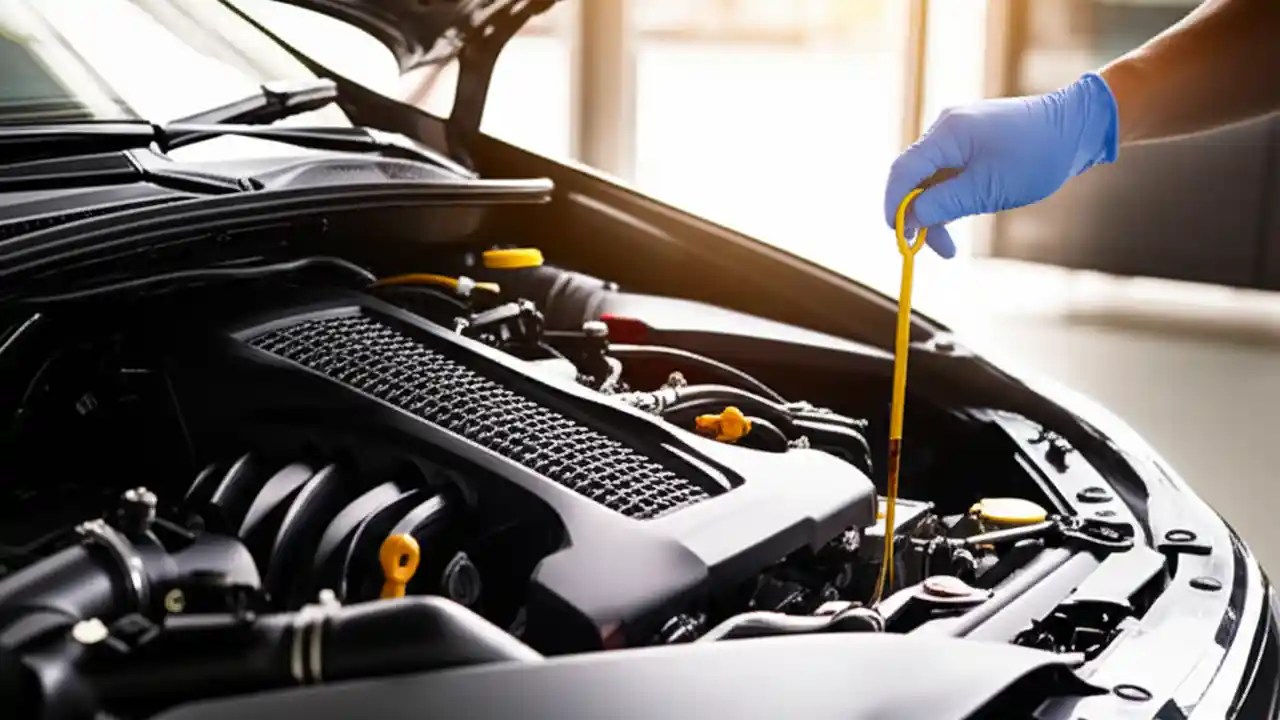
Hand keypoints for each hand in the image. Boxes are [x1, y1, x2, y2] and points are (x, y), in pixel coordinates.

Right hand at [884, 73, 1119, 257]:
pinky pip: (949, 173)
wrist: (1079, 127)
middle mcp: (947, 128)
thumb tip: (909, 219)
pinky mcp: (973, 142)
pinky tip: (962, 217)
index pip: (902, 170)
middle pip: (915, 176)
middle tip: (932, 249)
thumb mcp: (988, 188)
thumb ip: (944, 204)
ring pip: (932, 179)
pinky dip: (950, 198)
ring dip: (936, 211)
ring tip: (950, 246)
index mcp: (947, 133)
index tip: (898, 237)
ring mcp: (960, 134)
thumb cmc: (1037, 156)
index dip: (894, 205)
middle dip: (917, 215)